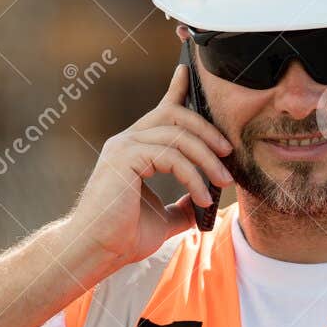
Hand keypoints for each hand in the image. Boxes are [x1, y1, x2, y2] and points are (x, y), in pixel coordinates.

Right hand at [62, 64, 233, 273]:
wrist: (97, 252)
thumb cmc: (123, 237)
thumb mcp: (164, 219)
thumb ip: (182, 205)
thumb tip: (203, 202)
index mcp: (134, 149)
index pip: (161, 111)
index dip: (177, 90)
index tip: (189, 74)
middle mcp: (127, 141)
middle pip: (176, 115)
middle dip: (208, 131)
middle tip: (229, 154)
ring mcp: (124, 146)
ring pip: (178, 134)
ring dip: (207, 158)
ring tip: (222, 182)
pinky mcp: (125, 158)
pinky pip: (171, 155)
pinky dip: (193, 176)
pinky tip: (202, 198)